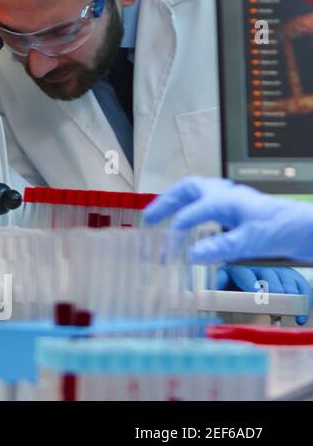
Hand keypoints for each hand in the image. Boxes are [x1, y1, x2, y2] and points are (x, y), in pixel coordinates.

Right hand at [145, 177, 312, 323]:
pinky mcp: (236, 209)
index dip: (175, 233)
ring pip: (195, 193)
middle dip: (165, 203)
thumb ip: (220, 247)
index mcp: (225, 199)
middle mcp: (226, 195)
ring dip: (175, 203)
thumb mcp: (252, 241)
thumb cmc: (284, 229)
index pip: (191, 213)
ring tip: (160, 218)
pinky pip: (205, 203)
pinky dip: (191, 210)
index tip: (166, 252)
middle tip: (149, 218)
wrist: (307, 228)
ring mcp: (231, 200)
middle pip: (187, 189)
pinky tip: (189, 226)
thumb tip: (192, 255)